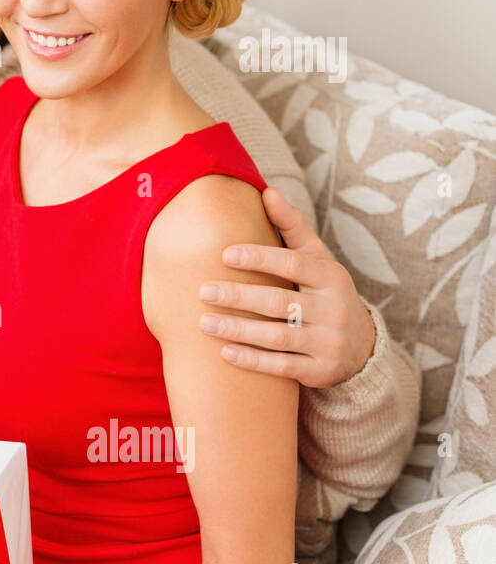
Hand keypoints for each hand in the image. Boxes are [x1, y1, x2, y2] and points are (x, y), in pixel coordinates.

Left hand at [197, 186, 376, 387]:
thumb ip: (291, 226)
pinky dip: (253, 360)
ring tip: (204, 322)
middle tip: (203, 290)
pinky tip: (224, 352)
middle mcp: (333, 310)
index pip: (294, 265)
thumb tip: (267, 191)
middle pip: (280, 302)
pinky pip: (282, 367)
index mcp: (331, 277)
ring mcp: (328, 343)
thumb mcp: (316, 259)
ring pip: (278, 337)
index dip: (260, 258)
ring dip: (239, 330)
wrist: (360, 346)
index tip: (224, 254)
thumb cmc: (323, 291)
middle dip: (239, 296)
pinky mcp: (320, 372)